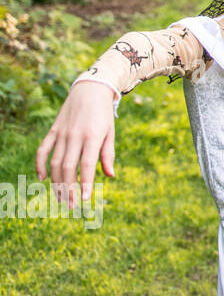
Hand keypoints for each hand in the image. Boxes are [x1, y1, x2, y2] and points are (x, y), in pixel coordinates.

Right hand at [36, 80, 117, 206]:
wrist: (90, 90)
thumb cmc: (103, 114)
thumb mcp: (110, 132)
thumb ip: (108, 154)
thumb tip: (110, 175)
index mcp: (93, 137)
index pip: (88, 165)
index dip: (85, 183)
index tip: (84, 200)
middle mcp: (75, 136)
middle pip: (69, 167)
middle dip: (68, 188)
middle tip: (70, 206)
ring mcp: (62, 133)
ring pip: (55, 162)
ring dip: (56, 182)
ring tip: (60, 198)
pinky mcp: (53, 130)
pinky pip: (43, 150)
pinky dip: (40, 165)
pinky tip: (43, 179)